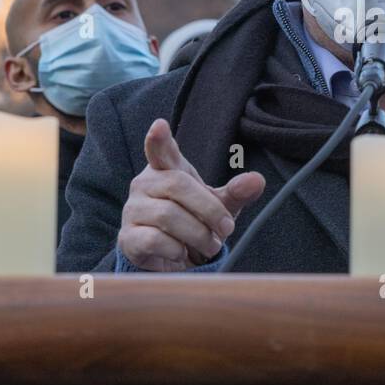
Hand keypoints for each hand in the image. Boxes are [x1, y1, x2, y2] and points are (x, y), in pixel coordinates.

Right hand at [117, 118, 265, 270]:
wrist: (174, 259)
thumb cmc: (196, 222)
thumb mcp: (219, 206)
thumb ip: (236, 193)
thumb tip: (257, 180)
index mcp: (166, 169)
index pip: (160, 150)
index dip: (159, 139)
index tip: (160, 126)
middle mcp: (144, 184)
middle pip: (177, 185)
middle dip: (209, 209)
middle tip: (226, 228)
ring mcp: (132, 210)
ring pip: (167, 215)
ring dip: (197, 234)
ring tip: (209, 245)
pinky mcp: (128, 238)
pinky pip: (155, 240)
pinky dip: (177, 250)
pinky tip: (182, 253)